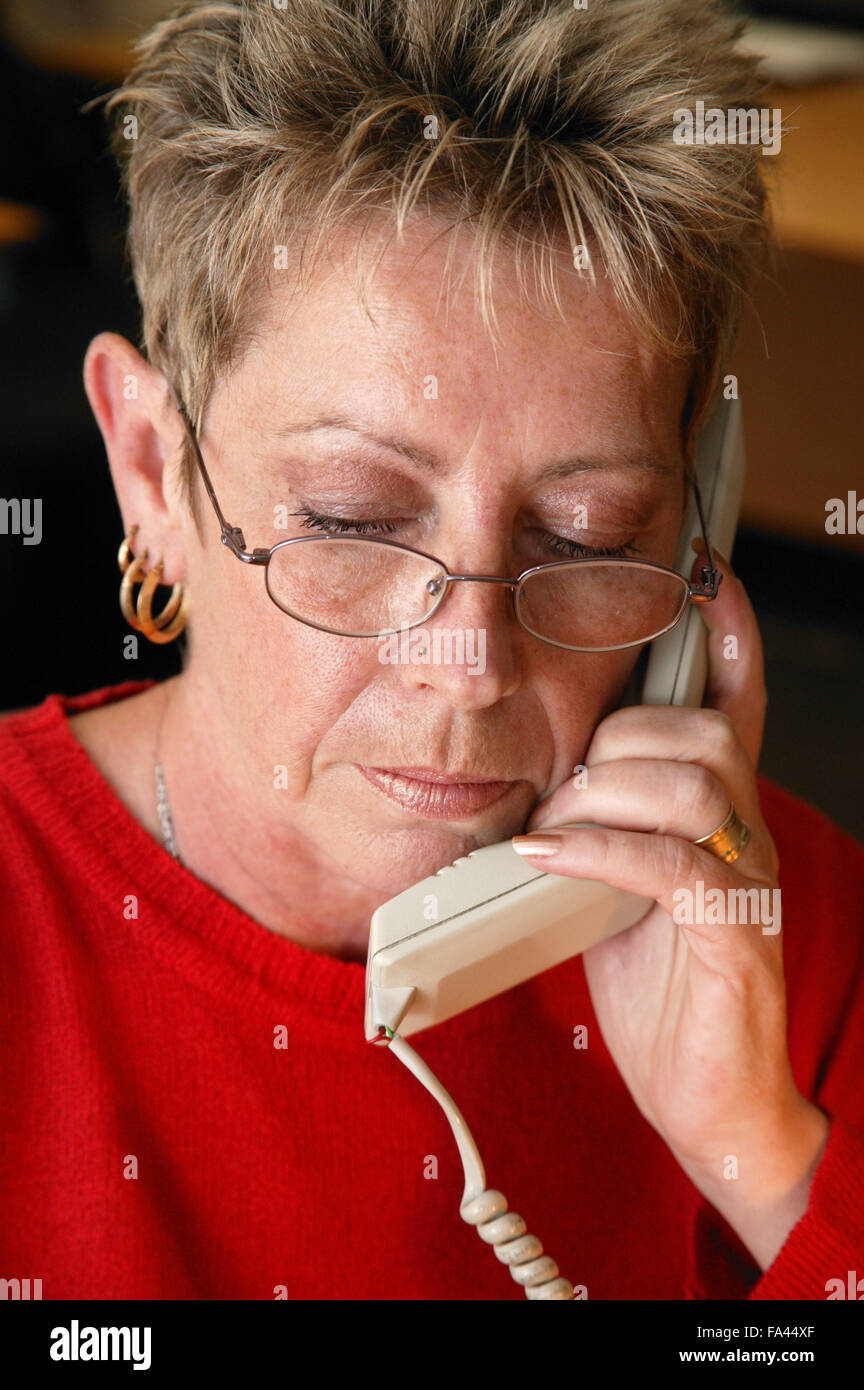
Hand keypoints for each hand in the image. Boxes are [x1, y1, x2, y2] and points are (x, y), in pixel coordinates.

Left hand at [513, 543, 828, 1269]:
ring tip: (552, 832)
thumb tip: (540, 788)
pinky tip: (548, 858)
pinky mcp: (733, 933)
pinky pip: (673, 862)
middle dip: (619, 740)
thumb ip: (604, 828)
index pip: (738, 705)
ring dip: (603, 793)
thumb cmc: (658, 988)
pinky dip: (599, 848)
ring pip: (694, 782)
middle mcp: (747, 835)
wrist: (709, 1096)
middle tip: (560, 792)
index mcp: (720, 815)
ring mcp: (748, 882)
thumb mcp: (621, 889)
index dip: (729, 636)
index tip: (704, 572)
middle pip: (704, 731)